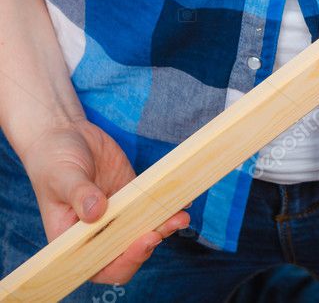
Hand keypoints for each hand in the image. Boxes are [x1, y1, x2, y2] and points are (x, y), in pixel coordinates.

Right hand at [20, 118, 189, 283]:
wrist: (64, 134)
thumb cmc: (53, 159)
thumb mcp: (62, 175)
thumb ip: (79, 193)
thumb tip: (96, 212)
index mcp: (71, 238)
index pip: (98, 266)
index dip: (123, 262)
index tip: (142, 242)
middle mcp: (96, 231)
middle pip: (126, 251)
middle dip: (149, 244)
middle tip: (168, 226)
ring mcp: (117, 213)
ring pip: (143, 229)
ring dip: (164, 226)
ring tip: (181, 216)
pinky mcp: (131, 195)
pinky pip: (152, 206)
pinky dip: (168, 206)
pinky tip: (183, 200)